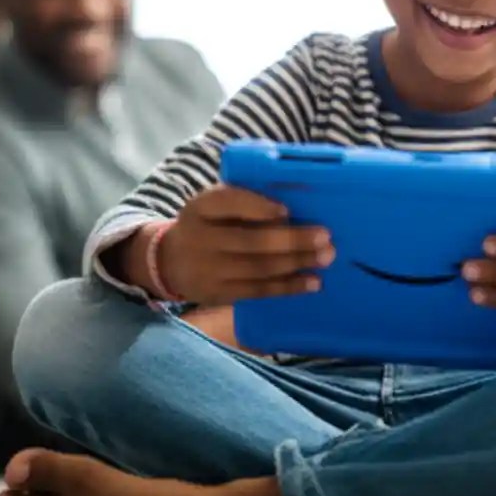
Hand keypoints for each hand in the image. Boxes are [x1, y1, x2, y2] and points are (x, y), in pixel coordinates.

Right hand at [158, 186, 334, 306]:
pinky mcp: (219, 294)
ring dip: (297, 263)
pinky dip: (288, 286)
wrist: (170, 262)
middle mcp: (201, 238)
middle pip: (251, 241)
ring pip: (259, 268)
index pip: (229, 202)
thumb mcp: (213, 205)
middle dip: (292, 239)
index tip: (287, 210)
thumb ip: (243, 201)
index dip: (258, 207)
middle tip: (325, 236)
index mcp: (201, 207)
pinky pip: (258, 291)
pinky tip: (311, 282)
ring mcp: (209, 271)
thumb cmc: (208, 225)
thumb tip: (294, 207)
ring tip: (325, 257)